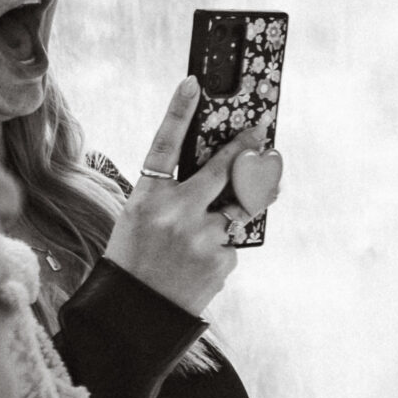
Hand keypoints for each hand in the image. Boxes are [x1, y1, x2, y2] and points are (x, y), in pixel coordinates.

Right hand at [104, 78, 276, 315]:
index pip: (164, 145)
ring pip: (236, 211)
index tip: (194, 84)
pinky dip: (219, 251)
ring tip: (210, 228)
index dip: (178, 112)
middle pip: (222, 170)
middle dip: (246, 148)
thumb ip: (175, 197)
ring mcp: (201, 236)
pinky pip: (232, 244)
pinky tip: (197, 267)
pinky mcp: (222, 260)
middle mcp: (175, 212)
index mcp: (147, 197)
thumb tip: (223, 178)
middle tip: (263, 132)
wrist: (135, 313)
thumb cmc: (135, 260)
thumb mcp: (141, 219)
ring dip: (234, 212)